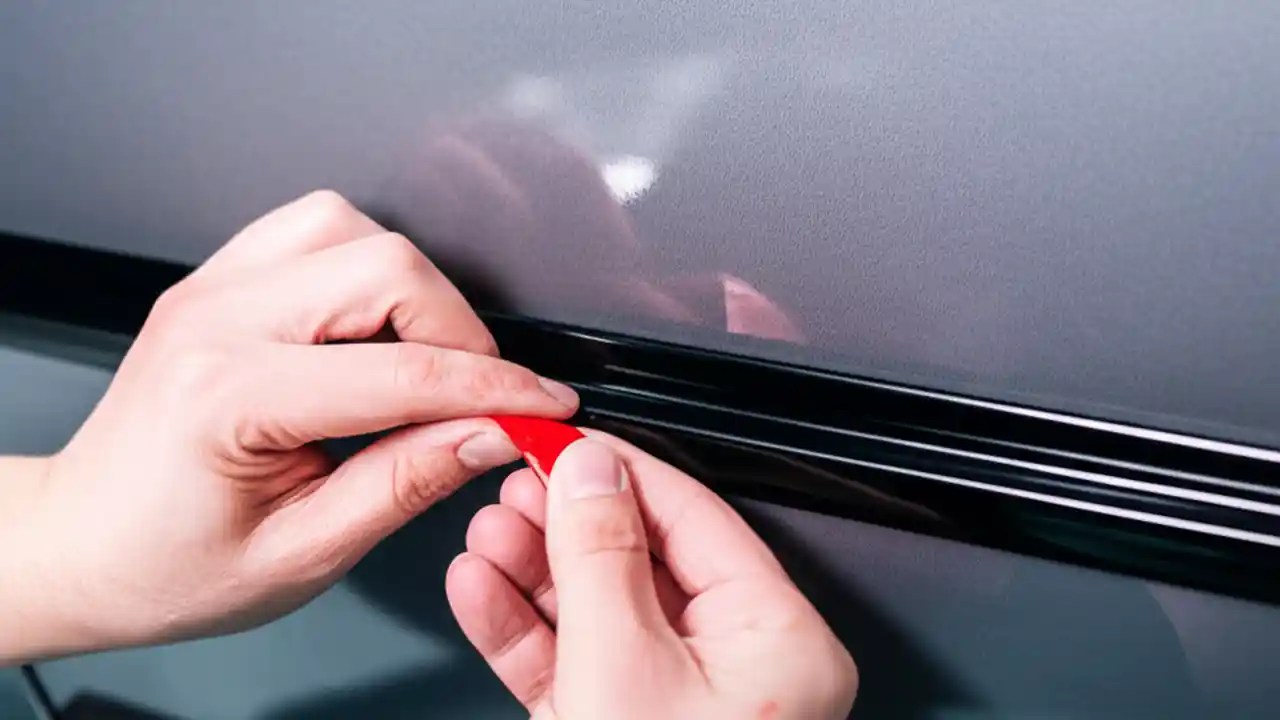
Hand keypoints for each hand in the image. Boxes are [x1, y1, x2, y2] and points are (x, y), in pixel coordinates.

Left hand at [0, 190, 578, 662]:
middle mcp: (216, 320)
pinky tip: (375, 327)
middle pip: (385, 265)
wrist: (84, 546)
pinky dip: (366, 268)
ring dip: (411, 289)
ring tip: (424, 360)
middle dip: (458, 331)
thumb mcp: (302, 553)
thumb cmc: (166, 565)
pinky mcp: (219, 281)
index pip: (404, 372)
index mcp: (230, 395)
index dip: (495, 389)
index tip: (543, 408)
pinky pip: (313, 230)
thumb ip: (405, 483)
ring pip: (351, 226)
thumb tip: (490, 433)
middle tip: (481, 395)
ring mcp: (212, 288)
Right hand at [446, 434, 856, 719]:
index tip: (564, 435)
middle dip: (567, 519)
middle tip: (514, 480)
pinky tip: (484, 591)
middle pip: (644, 559)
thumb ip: (602, 556)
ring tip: (487, 531)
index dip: (621, 468)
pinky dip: (526, 629)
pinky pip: (576, 663)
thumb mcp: (623, 666)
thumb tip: (589, 470)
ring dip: (536, 569)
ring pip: (603, 609)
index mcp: (778, 640)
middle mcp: (739, 667)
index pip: (695, 517)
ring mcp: (679, 703)